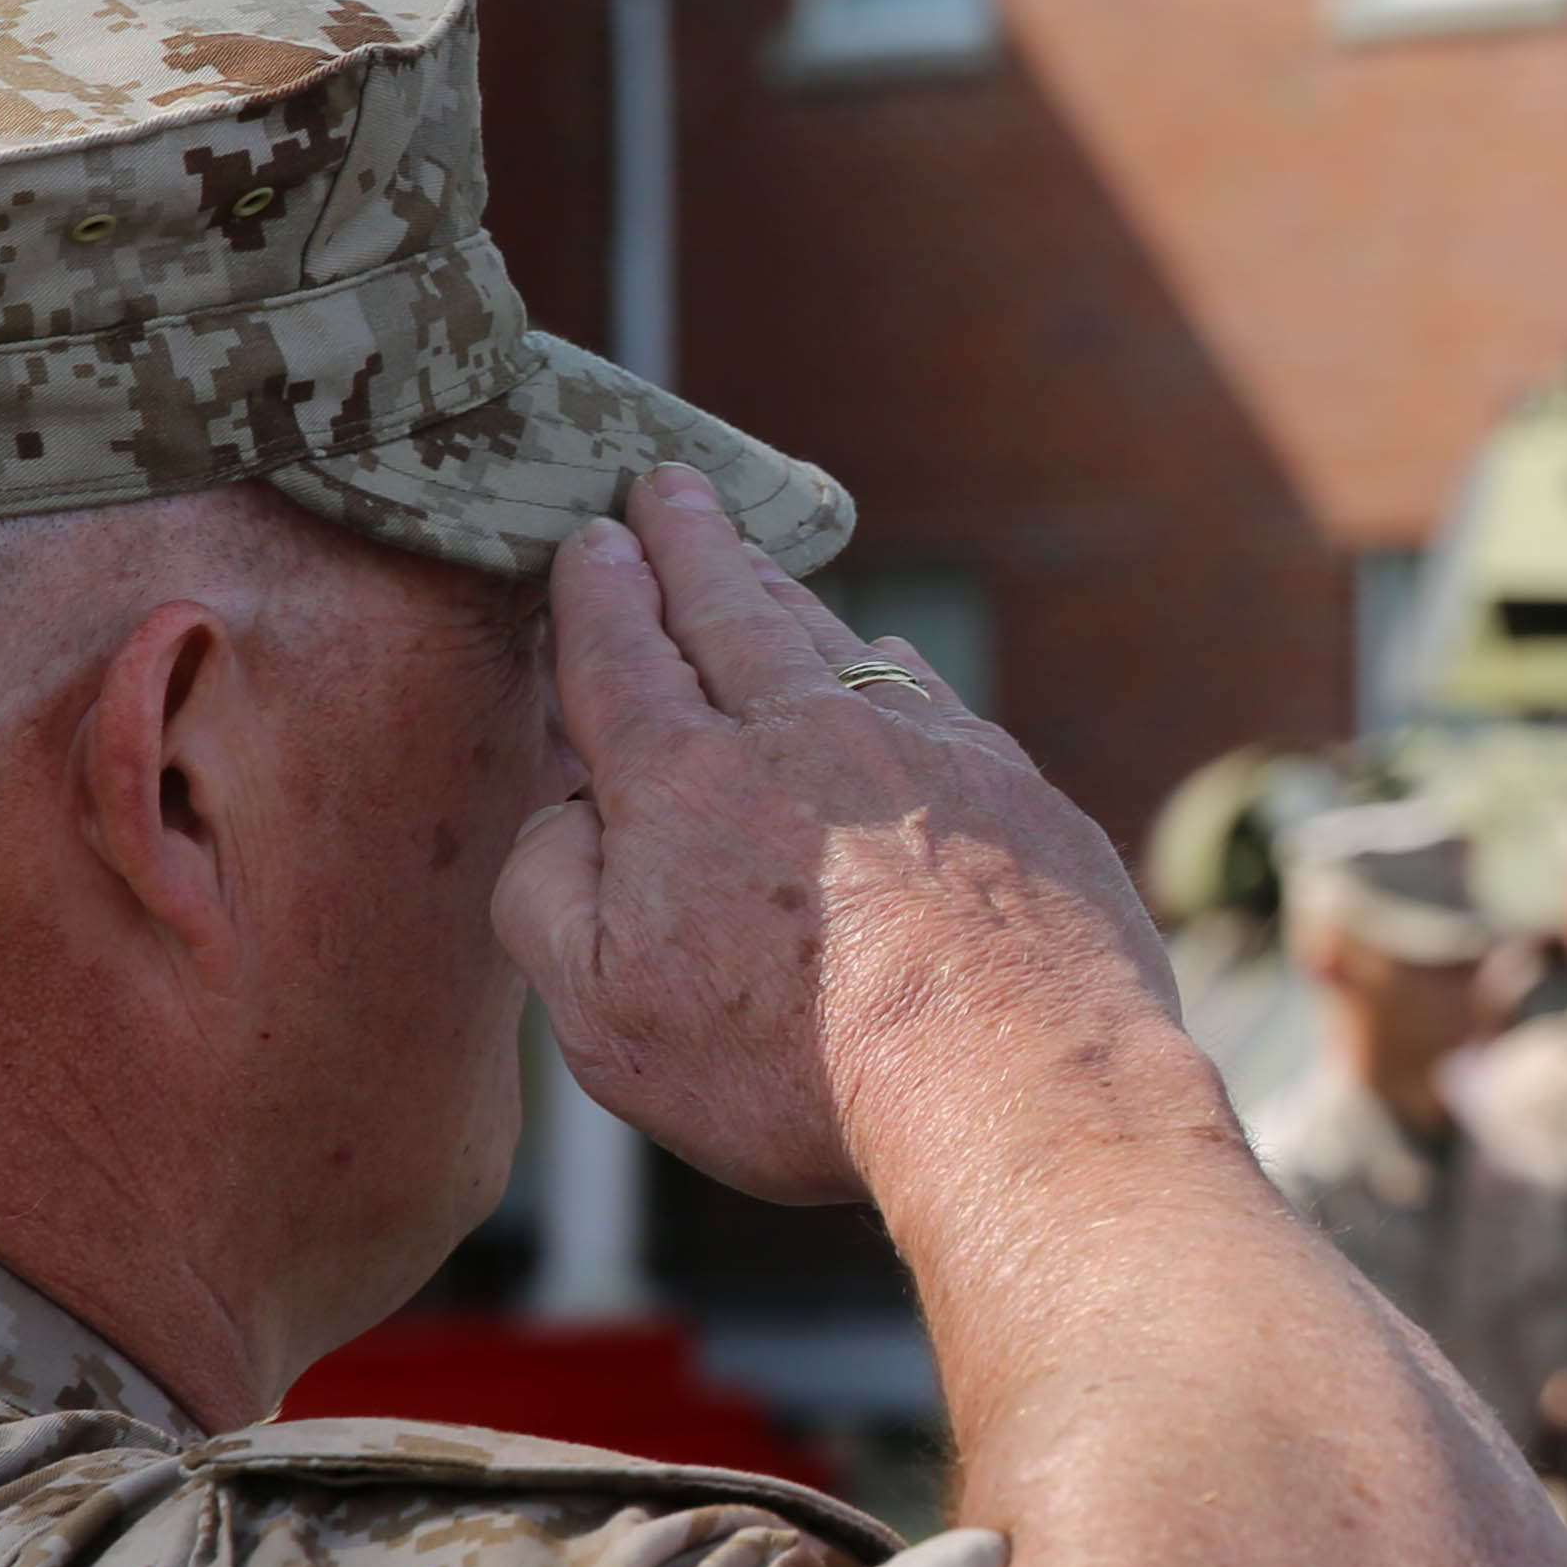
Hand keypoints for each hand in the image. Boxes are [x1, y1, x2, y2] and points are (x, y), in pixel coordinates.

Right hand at [496, 466, 1189, 1205]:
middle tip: (664, 487)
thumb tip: (564, 810)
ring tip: (748, 559)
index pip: (620, 658)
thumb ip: (549, 897)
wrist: (1017, 1079)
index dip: (597, 593)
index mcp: (682, 785)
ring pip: (829, 641)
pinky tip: (882, 656)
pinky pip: (927, 695)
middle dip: (685, 543)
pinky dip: (885, 662)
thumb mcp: (607, 1017)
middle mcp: (800, 737)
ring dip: (778, 591)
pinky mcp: (1008, 785)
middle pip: (726, 613)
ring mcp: (916, 750)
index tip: (589, 539)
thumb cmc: (794, 1072)